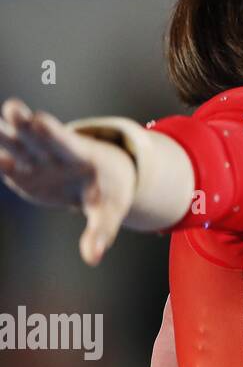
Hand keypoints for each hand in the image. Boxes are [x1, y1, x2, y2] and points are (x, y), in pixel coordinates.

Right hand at [0, 96, 137, 266]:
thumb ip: (100, 232)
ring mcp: (34, 159)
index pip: (66, 143)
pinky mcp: (19, 169)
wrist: (102, 176)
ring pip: (16, 141)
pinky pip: (2, 160)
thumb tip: (93, 258)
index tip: (40, 119)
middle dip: (25, 123)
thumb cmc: (109, 191)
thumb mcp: (109, 211)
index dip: (53, 133)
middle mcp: (54, 154)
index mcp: (81, 157)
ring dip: (3, 132)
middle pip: (37, 136)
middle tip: (13, 108)